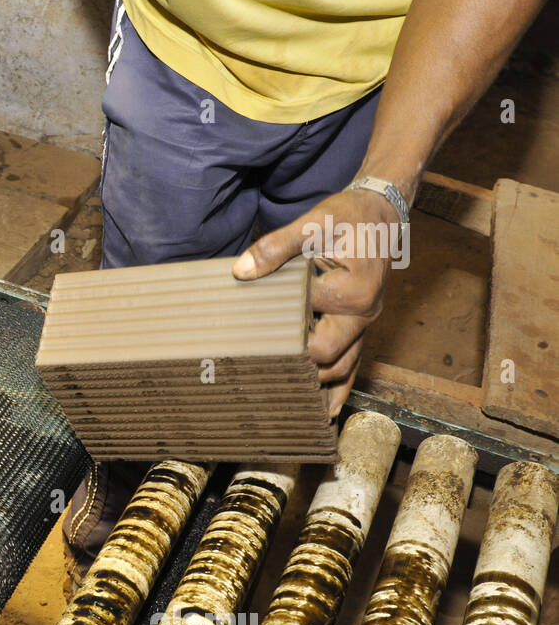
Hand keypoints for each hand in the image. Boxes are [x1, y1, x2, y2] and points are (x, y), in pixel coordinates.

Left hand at [232, 187, 400, 417]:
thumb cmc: (349, 217)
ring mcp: (364, 324)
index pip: (305, 321)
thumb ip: (276, 247)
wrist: (382, 214)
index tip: (248, 330)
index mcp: (353, 291)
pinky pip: (354, 364)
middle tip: (256, 364)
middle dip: (293, 362)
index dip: (276, 327)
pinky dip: (340, 388)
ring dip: (315, 383)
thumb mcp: (314, 223)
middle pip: (325, 356)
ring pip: (342, 367)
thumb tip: (241, 271)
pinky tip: (325, 410)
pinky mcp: (361, 327)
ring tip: (281, 399)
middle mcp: (364, 313)